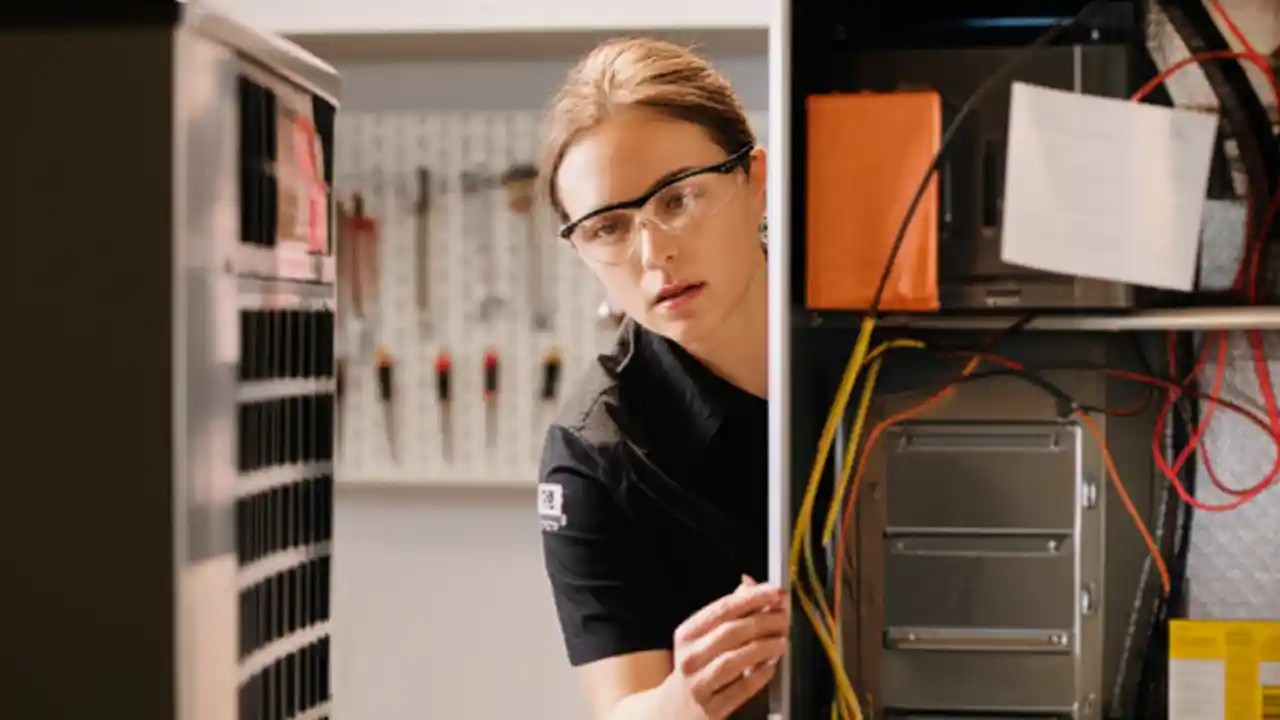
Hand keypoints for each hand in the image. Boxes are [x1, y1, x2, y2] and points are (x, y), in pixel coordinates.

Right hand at [664, 578, 788, 718]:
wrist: (673, 709)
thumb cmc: (696, 666)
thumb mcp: (703, 637)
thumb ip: (729, 610)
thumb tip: (753, 584)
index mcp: (687, 634)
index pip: (721, 609)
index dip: (751, 598)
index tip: (774, 592)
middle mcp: (689, 658)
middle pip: (730, 633)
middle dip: (763, 621)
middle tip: (784, 618)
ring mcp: (699, 685)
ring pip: (734, 661)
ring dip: (764, 647)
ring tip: (782, 641)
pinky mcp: (712, 709)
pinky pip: (741, 689)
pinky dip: (760, 675)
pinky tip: (772, 665)